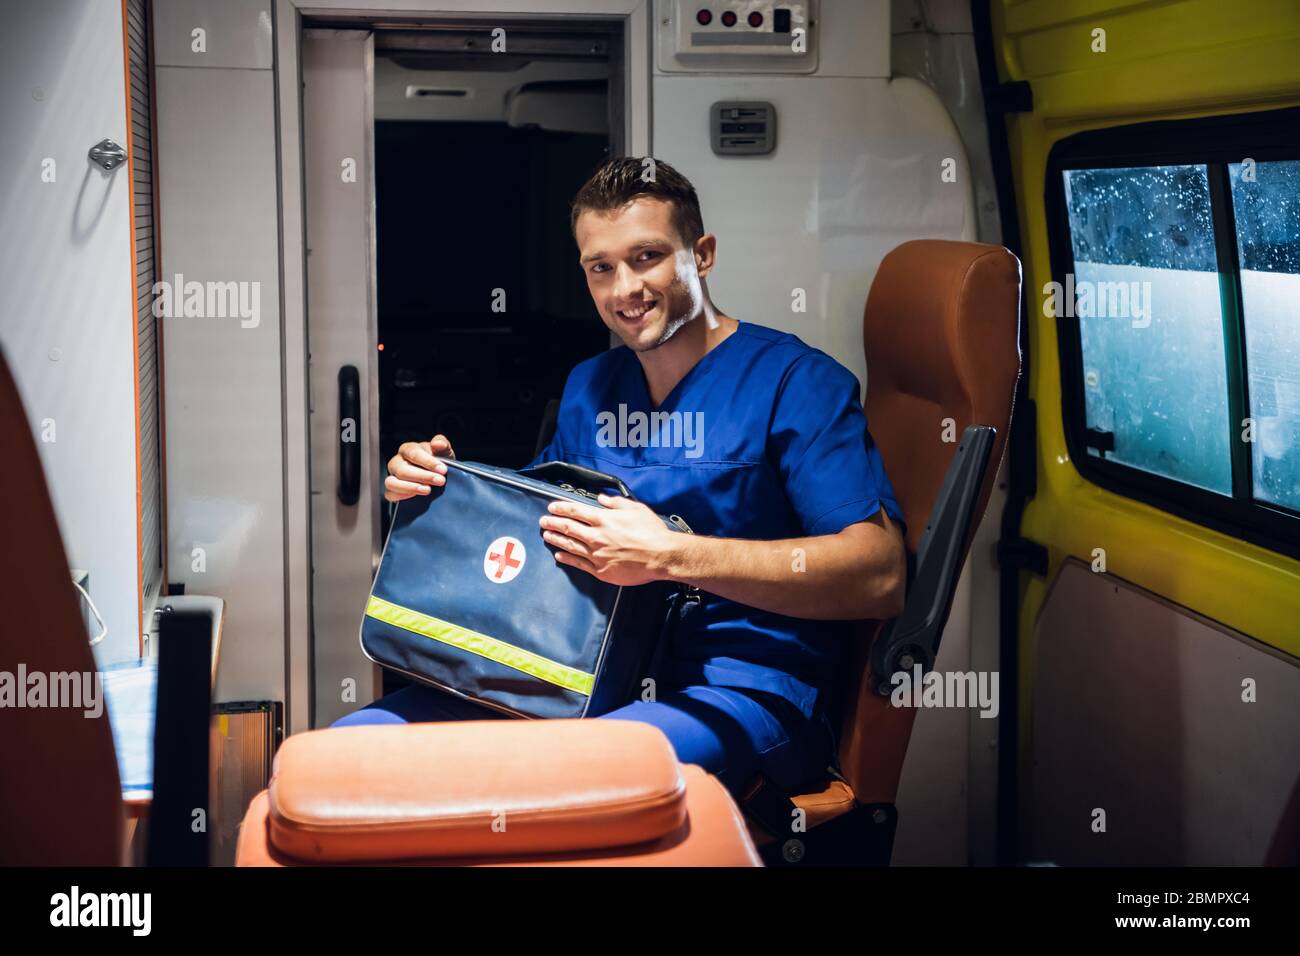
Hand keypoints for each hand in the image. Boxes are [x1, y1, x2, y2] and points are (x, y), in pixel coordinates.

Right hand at [383, 434, 454, 501]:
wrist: (439, 477)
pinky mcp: (393, 491)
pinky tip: (416, 496)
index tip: (442, 469)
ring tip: (428, 490)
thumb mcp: (444, 451)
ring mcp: (393, 477)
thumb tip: (438, 444)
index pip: (414, 453)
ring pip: (392, 482)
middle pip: (402, 469)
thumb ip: (442, 444)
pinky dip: (402, 496)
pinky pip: (390, 494)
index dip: (428, 462)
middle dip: (423, 476)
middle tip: (440, 481)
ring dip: (410, 487)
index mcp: (408, 449)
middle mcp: (397, 462)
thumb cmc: (439, 462)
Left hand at [539, 493, 680, 586]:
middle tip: (544, 521)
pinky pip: (578, 563)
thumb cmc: (652, 532)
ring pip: (570, 545)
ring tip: (546, 535)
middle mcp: (596, 536)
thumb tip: (601, 499)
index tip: (552, 507)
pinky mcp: (600, 570)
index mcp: (604, 519)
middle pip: (568, 527)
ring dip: (556, 539)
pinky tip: (559, 555)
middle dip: (553, 523)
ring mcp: (596, 555)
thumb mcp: (636, 509)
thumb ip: (616, 503)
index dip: (561, 508)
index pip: (575, 511)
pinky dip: (566, 558)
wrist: (661, 556)